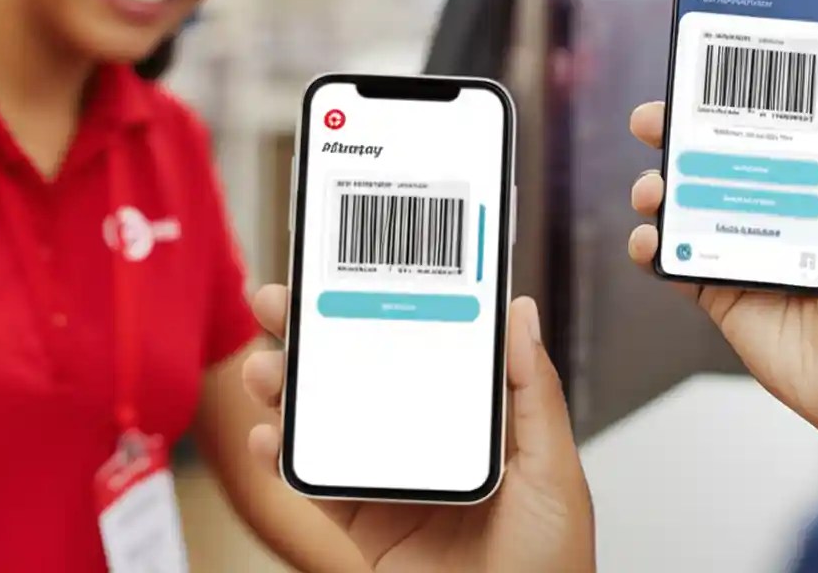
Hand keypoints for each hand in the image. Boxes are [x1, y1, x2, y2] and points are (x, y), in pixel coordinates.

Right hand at [242, 289, 593, 572]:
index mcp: (470, 421)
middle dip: (314, 336)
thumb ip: (532, 392)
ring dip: (287, 389)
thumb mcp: (552, 469)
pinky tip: (270, 436)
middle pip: (360, 374)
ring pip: (327, 421)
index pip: (420, 348)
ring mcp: (389, 480)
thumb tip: (519, 313)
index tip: (351, 274)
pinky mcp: (361, 523)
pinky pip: (315, 483)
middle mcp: (424, 442)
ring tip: (265, 367)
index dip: (381, 308)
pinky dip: (284, 459)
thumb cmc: (549, 564)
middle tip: (279, 302)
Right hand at [628, 69, 817, 483]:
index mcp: (812, 187)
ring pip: (681, 207)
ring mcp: (738, 249)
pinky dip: (649, 246)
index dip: (730, 108)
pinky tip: (649, 239)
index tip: (702, 83)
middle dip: (673, 138)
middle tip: (650, 123)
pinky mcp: (715, 288)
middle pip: (709, 163)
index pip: (763, 133)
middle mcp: (770, 212)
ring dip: (654, 190)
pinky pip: (670, 261)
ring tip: (651, 191)